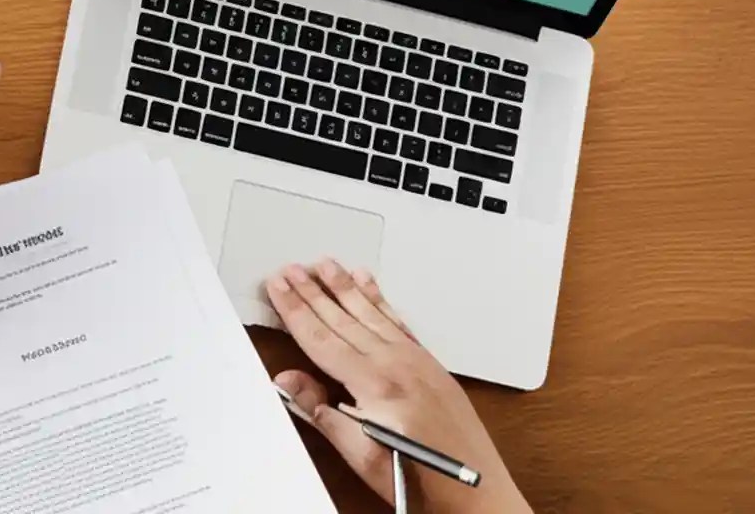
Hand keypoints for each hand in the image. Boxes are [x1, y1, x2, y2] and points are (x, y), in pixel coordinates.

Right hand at [267, 261, 531, 513]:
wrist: (476, 491)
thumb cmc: (420, 481)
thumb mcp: (359, 455)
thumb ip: (322, 413)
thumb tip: (288, 382)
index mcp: (375, 384)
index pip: (321, 337)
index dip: (295, 309)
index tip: (278, 286)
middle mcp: (396, 363)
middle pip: (342, 318)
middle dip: (313, 290)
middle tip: (291, 268)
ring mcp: (416, 360)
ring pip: (370, 312)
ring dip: (344, 286)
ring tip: (325, 264)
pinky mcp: (430, 364)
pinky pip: (397, 320)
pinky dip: (380, 299)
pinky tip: (368, 284)